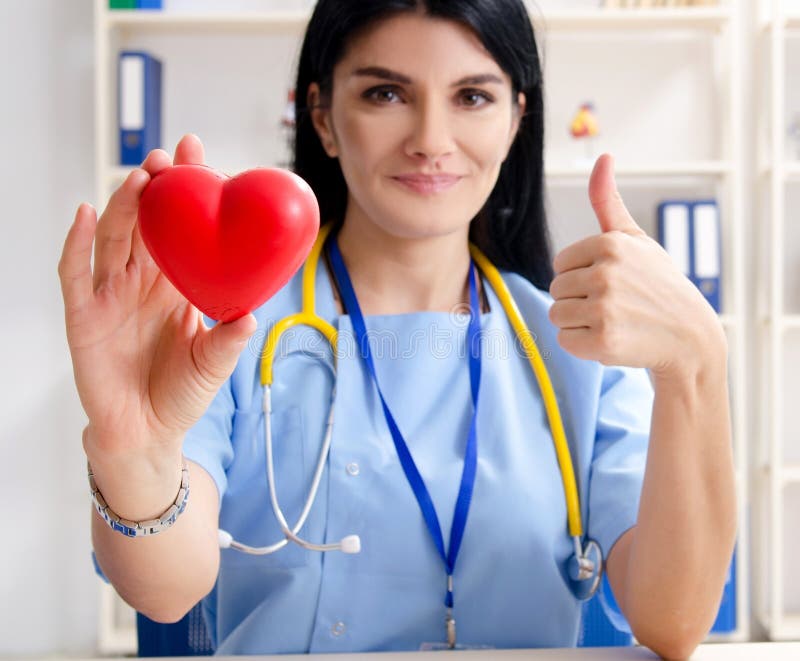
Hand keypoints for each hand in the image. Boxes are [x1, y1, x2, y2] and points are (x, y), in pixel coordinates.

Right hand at [58, 135, 256, 468]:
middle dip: (156, 187)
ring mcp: (110, 296)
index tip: (199, 155)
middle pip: (145, 223)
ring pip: (113, 239)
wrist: (145, 433)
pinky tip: (86, 214)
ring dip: (124, 206)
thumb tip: (252, 314)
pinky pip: (75, 274)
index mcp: (175, 286)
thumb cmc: (181, 394)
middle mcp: (142, 283)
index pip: (181, 229)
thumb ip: (228, 340)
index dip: (187, 192)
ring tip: (141, 178)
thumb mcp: (213, 363)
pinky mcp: (84, 316)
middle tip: (169, 158)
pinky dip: (77, 243)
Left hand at [548, 153, 725, 381]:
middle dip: (579, 299)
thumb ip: (608, 202)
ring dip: (579, 322)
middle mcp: (605, 274)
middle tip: (616, 305)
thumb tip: (603, 157)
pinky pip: (564, 340)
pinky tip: (612, 339)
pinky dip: (583, 345)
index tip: (611, 282)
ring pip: (557, 315)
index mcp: (609, 245)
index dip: (580, 276)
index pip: (560, 264)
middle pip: (556, 289)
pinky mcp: (603, 342)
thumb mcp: (636, 240)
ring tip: (614, 321)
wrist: (689, 336)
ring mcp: (604, 309)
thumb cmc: (657, 284)